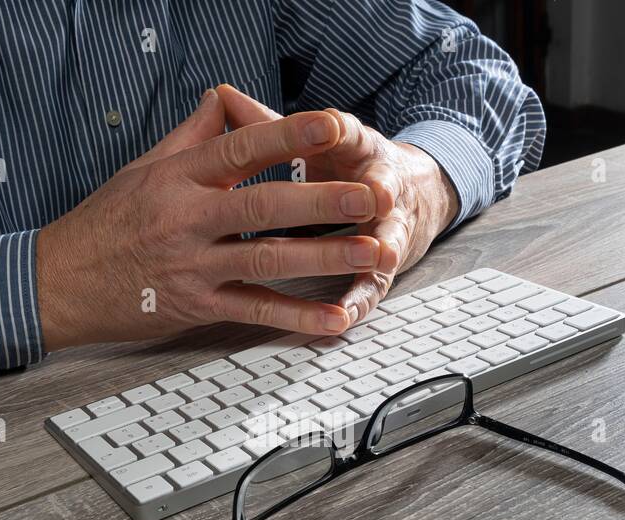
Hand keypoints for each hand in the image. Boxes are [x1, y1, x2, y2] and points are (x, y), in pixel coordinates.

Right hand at [36, 89, 392, 349]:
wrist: (57, 283)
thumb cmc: (104, 223)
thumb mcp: (144, 168)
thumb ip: (193, 135)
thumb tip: (226, 97)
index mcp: (179, 177)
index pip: (242, 149)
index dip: (289, 136)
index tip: (332, 126)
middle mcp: (187, 219)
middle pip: (265, 205)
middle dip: (324, 200)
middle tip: (372, 195)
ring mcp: (193, 266)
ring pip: (267, 257)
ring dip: (324, 255)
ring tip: (371, 250)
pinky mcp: (196, 307)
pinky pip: (254, 309)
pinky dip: (297, 317)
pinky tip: (334, 319)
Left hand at [216, 84, 460, 322]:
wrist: (404, 192)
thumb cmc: (343, 164)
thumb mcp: (314, 139)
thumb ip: (266, 124)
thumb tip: (219, 97)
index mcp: (357, 148)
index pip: (350, 132)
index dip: (338, 130)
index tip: (330, 126)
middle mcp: (377, 185)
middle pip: (377, 187)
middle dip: (375, 192)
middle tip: (375, 197)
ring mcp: (384, 227)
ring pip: (384, 240)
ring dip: (379, 250)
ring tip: (378, 257)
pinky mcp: (381, 265)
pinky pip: (370, 287)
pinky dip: (360, 301)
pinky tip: (344, 318)